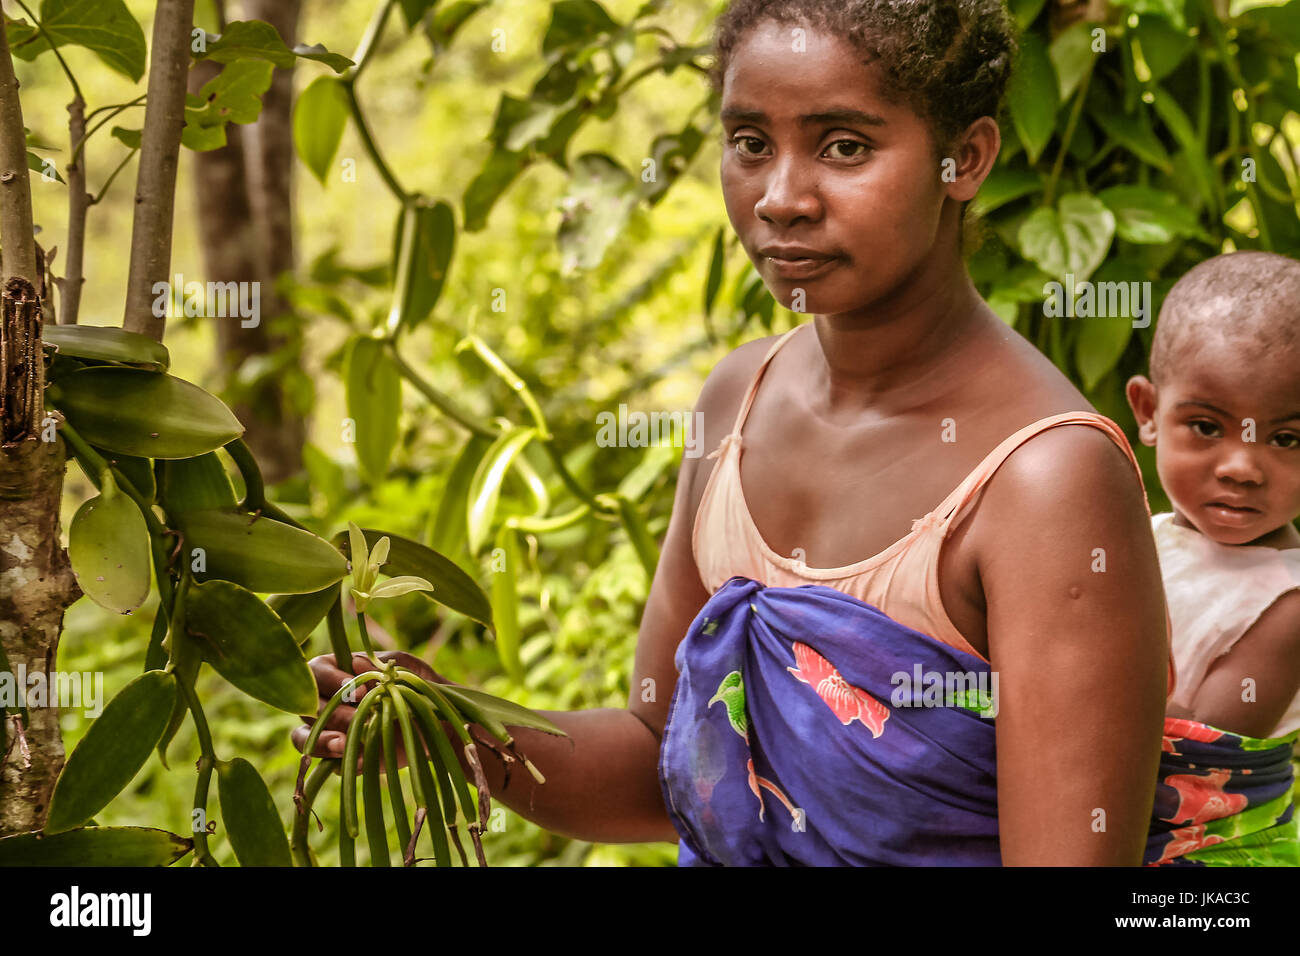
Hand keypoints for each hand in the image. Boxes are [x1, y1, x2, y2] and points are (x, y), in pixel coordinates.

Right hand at [291, 650, 451, 762]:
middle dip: (334, 714)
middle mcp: (324, 699)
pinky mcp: (338, 755)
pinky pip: (326, 762)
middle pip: (308, 706)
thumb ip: (383, 665)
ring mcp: (328, 729)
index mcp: (335, 670)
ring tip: (345, 744)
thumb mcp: (407, 668)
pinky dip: (339, 761)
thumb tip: (356, 664)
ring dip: (322, 740)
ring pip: (303, 736)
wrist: (433, 719)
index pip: (315, 672)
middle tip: (359, 719)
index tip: (360, 693)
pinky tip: (362, 760)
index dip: (333, 682)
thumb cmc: (416, 685)